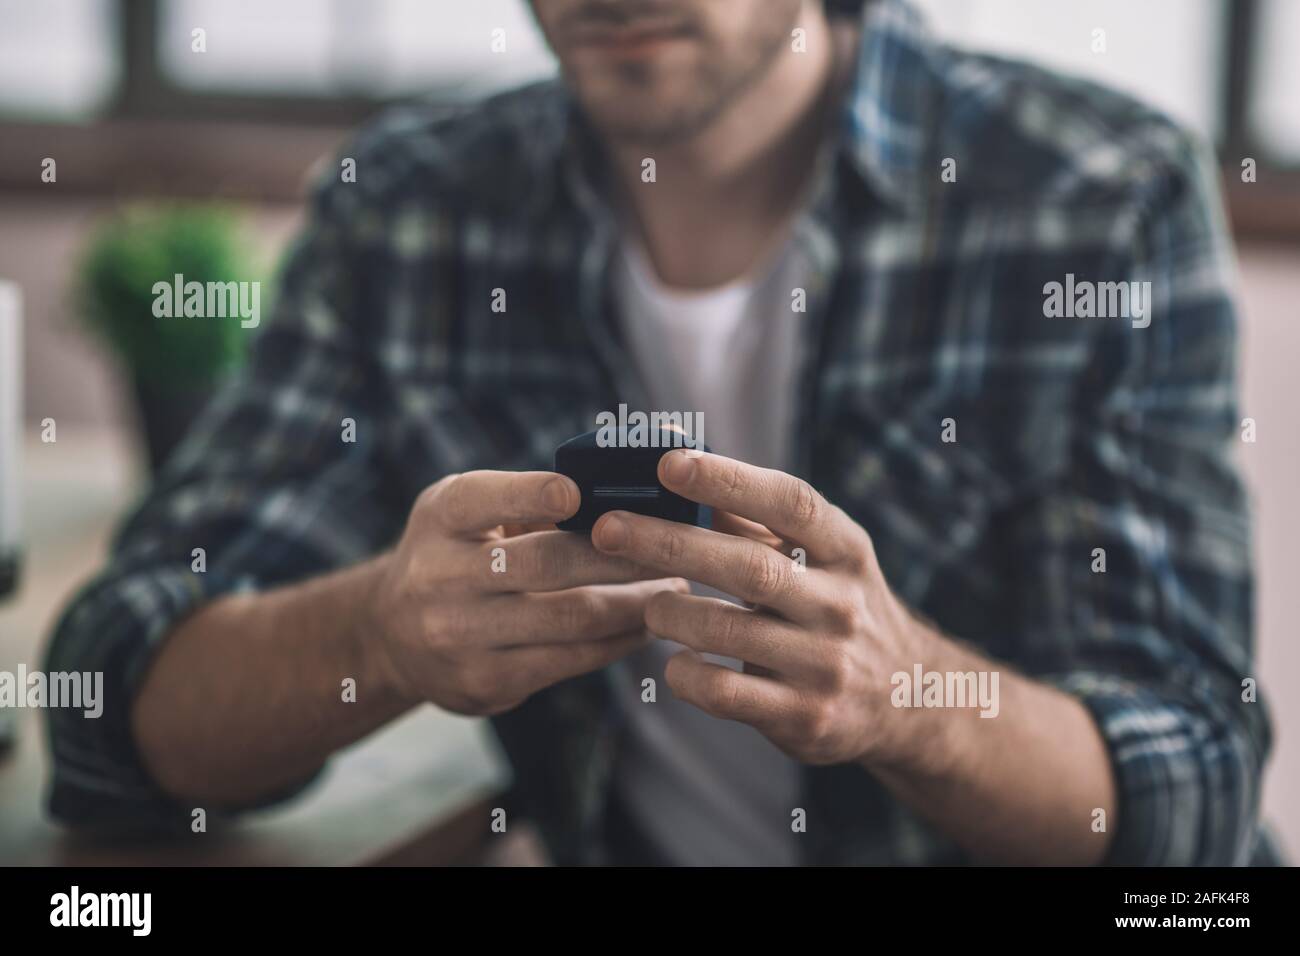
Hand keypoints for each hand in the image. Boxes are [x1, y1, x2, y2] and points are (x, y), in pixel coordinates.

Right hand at [370, 470, 685, 715]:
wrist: (390, 635)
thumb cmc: (456, 551)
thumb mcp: (468, 510)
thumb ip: (528, 498)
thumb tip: (625, 492)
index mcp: (440, 517)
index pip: (483, 500)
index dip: (531, 495)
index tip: (578, 492)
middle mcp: (440, 577)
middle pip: (546, 564)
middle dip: (621, 554)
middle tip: (676, 545)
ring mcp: (459, 636)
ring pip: (570, 618)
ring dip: (635, 603)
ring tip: (677, 588)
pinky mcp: (484, 683)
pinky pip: (569, 660)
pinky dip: (618, 641)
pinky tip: (647, 625)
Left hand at [590, 450, 922, 766]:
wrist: (909, 698)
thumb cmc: (838, 606)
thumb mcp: (820, 557)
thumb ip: (755, 519)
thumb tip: (677, 464)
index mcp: (845, 550)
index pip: (790, 502)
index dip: (729, 480)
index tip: (669, 462)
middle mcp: (841, 604)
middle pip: (748, 566)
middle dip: (669, 542)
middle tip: (608, 530)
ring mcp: (825, 664)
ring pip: (727, 630)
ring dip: (670, 612)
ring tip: (648, 605)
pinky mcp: (805, 717)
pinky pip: (725, 692)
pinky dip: (685, 673)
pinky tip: (674, 661)